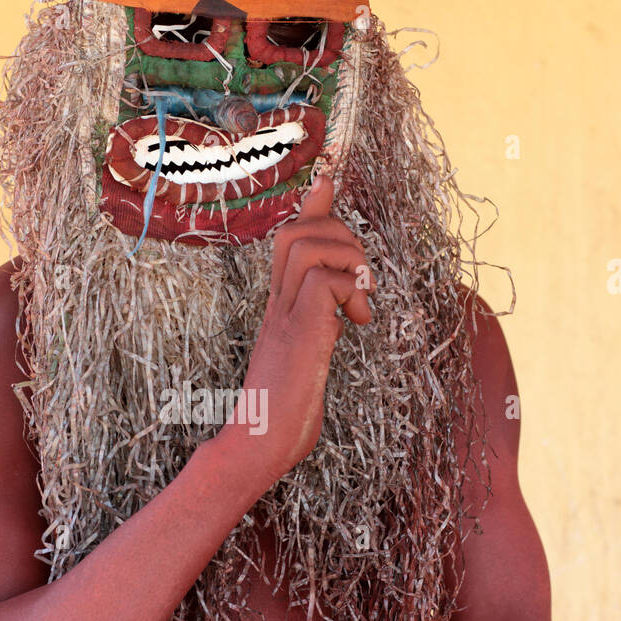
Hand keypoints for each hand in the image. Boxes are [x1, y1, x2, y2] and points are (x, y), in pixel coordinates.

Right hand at [214, 173, 374, 486]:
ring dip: (352, 263)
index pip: (292, 239)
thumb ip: (324, 330)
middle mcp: (277, 304)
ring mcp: (284, 315)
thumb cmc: (284, 415)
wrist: (259, 444)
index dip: (314, 205)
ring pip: (312, 244)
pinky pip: (326, 279)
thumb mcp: (311, 362)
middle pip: (299, 230)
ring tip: (360, 305)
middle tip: (361, 284)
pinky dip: (352, 291)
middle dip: (342, 237)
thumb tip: (344, 316)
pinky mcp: (298, 330)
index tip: (330, 177)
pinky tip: (356, 324)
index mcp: (280, 308)